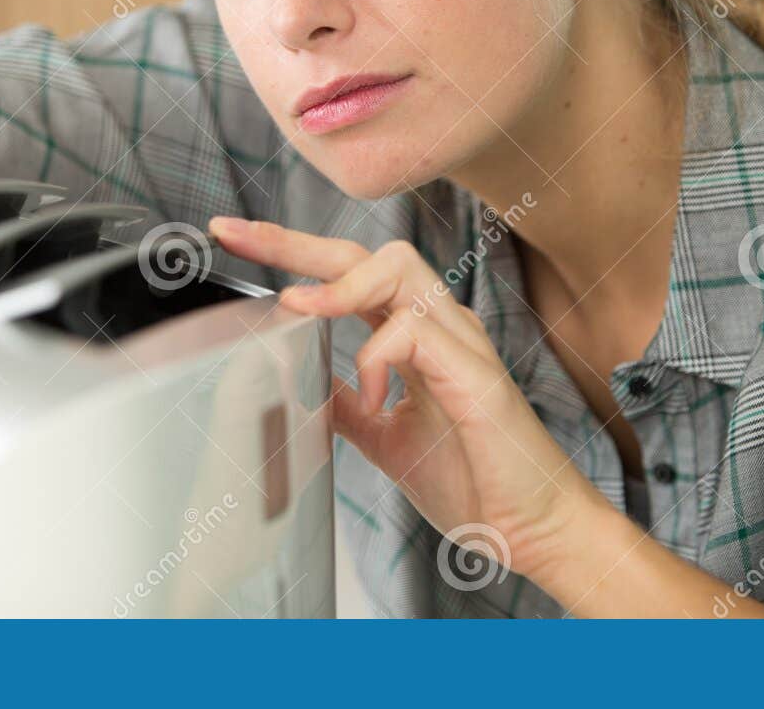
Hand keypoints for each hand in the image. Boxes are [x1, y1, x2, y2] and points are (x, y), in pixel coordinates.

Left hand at [207, 216, 612, 587]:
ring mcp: (460, 344)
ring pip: (397, 268)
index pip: (347, 273)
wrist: (532, 529)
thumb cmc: (473, 479)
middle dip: (295, 241)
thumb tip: (292, 377)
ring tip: (296, 309)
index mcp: (415, 334)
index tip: (231, 238)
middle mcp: (438, 324)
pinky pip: (416, 332)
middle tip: (236, 235)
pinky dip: (378, 357)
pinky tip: (372, 399)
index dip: (291, 252)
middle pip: (365, 253)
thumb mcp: (382, 437)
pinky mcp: (476, 375)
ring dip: (337, 286)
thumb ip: (343, 400)